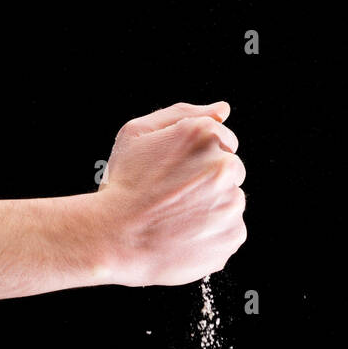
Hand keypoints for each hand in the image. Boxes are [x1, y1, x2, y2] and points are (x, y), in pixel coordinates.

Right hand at [96, 99, 247, 286]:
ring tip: (177, 219)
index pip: (225, 141)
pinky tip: (186, 237)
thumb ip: (182, 114)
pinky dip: (213, 236)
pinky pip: (230, 232)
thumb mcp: (137, 134)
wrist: (115, 238)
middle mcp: (224, 166)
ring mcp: (231, 203)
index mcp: (203, 135)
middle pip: (232, 171)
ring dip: (212, 209)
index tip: (178, 174)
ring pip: (231, 203)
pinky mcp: (233, 235)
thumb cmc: (122, 185)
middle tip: (174, 198)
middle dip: (209, 182)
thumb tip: (223, 110)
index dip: (199, 158)